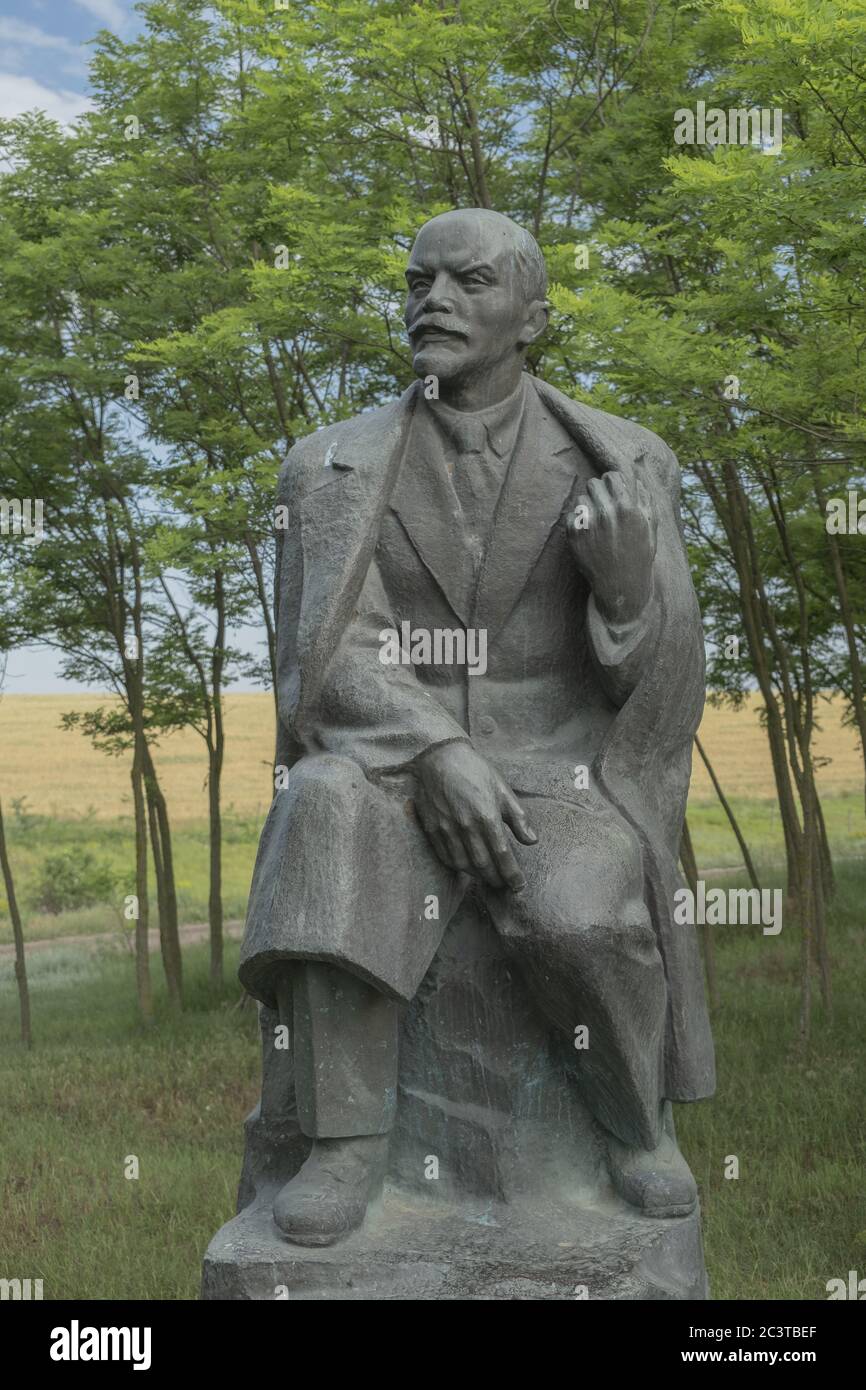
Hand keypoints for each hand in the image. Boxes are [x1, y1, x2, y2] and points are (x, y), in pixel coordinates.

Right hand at [413, 741, 536, 890]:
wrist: (440, 757)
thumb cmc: (475, 771)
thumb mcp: (502, 789)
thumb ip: (518, 817)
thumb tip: (531, 841)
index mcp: (487, 815)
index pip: (502, 854)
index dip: (512, 874)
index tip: (519, 885)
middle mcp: (466, 826)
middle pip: (483, 864)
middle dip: (495, 879)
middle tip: (504, 886)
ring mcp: (446, 828)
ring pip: (463, 864)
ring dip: (477, 876)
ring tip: (486, 877)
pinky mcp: (432, 828)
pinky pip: (445, 856)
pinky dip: (458, 866)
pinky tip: (466, 866)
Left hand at [567, 468, 656, 623]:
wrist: (621, 585)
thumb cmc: (639, 554)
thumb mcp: (650, 527)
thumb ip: (645, 499)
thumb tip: (635, 477)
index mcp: (627, 508)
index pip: (611, 476)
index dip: (612, 483)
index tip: (612, 492)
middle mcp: (606, 513)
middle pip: (593, 484)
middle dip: (598, 492)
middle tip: (603, 506)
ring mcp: (588, 523)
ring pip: (580, 498)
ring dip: (587, 506)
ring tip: (596, 521)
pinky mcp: (573, 534)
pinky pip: (570, 515)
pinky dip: (577, 521)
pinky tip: (587, 533)